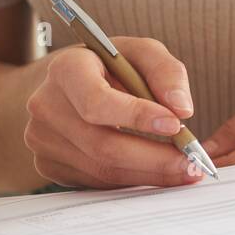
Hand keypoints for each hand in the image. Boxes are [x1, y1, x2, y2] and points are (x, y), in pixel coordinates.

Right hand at [24, 37, 204, 188]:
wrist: (64, 88)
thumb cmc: (106, 68)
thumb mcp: (137, 53)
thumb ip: (166, 71)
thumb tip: (182, 109)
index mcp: (66, 70)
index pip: (97, 101)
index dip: (137, 116)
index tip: (176, 125)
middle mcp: (47, 106)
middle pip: (103, 145)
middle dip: (154, 158)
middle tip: (191, 163)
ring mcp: (43, 141)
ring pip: (103, 170)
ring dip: (148, 174)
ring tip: (182, 169)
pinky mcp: (49, 166)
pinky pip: (97, 181)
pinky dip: (131, 178)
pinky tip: (152, 171)